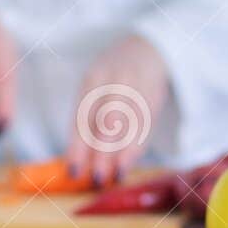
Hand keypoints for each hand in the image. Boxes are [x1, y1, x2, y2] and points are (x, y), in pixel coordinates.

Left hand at [66, 34, 169, 185]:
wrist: (149, 49)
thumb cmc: (114, 76)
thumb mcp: (95, 87)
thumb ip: (87, 119)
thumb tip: (77, 160)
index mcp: (94, 78)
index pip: (84, 114)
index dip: (78, 145)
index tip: (73, 170)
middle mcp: (116, 82)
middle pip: (106, 121)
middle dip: (101, 151)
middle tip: (96, 179)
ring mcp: (138, 89)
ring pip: (127, 127)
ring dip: (119, 155)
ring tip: (112, 178)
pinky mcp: (154, 99)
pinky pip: (144, 127)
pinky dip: (135, 149)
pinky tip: (126, 165)